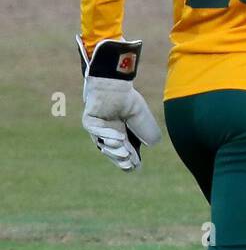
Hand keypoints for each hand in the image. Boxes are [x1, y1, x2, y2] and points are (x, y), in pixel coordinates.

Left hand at [77, 36, 161, 171]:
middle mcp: (107, 134)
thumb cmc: (128, 100)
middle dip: (120, 159)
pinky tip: (118, 137)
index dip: (130, 160)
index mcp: (120, 135)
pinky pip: (94, 131)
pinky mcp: (88, 121)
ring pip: (102, 144)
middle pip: (112, 152)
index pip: (124, 153)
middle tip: (129, 161)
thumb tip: (152, 145)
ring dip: (114, 149)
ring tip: (125, 152)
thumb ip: (148, 131)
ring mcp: (97, 128)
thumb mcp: (142, 119)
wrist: (116, 84)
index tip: (137, 165)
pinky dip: (107, 134)